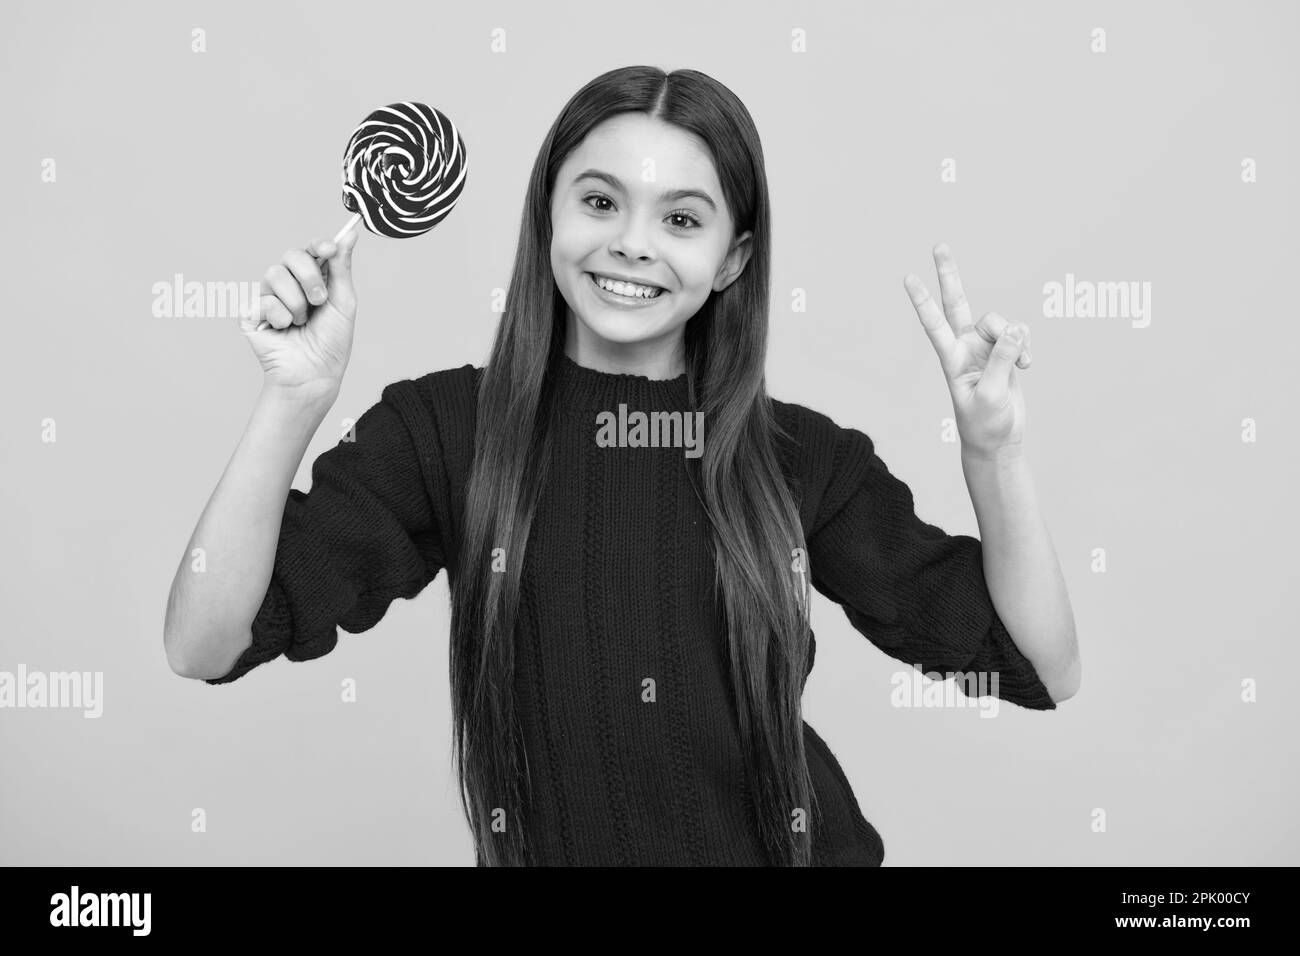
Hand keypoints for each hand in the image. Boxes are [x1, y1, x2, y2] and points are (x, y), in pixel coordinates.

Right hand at [240, 229, 359, 396]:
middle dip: (309, 277)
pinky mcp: (251, 313)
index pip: (311, 250)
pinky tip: (284, 331)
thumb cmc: (331, 342)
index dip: (318, 245)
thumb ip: (342, 267)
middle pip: (291, 255)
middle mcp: (289, 284)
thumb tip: (349, 234)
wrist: (314, 374)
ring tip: (302, 322)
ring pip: (274, 274)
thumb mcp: (343, 302)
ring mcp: (269, 297)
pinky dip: (281, 317)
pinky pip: (263, 300)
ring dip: (297, 302)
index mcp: (312, 279)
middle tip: (319, 301)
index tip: (329, 249)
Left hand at [903, 243, 1031, 459]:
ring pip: (1000, 322)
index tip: (908, 278)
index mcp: (951, 359)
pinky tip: (1028, 366)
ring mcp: (985, 347)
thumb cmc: (984, 424)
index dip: (922, 301)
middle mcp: (965, 347)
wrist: (998, 441)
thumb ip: (1003, 359)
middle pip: (956, 303)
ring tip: (1021, 364)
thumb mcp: (992, 394)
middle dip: (949, 275)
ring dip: (1014, 337)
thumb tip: (1015, 327)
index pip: (933, 324)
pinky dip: (1026, 347)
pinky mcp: (1005, 352)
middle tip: (938, 245)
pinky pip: (1020, 334)